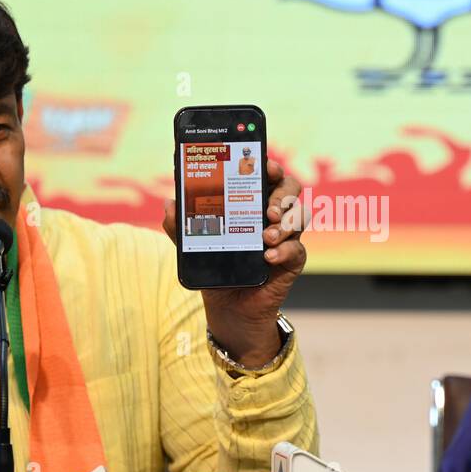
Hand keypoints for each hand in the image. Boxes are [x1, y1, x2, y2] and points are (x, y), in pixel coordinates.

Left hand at [163, 158, 306, 367]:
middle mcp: (273, 215)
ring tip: (265, 236)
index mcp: (252, 202)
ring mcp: (286, 237)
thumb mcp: (194, 245)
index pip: (268, 175)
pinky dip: (284, 250)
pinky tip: (268, 257)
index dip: (270, 166)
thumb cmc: (216, 268)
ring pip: (300, 215)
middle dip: (283, 194)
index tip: (265, 165)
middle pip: (292, 189)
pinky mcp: (292, 260)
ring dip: (285, 222)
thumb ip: (180, 225)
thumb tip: (170, 203)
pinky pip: (298, 249)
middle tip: (267, 208)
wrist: (229, 306)